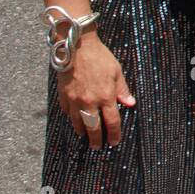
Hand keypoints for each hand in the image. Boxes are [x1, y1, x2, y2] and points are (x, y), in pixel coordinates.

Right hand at [56, 34, 134, 148]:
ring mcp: (74, 100)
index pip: (112, 121)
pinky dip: (71, 119)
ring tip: (86, 137)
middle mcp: (90, 101)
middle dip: (96, 140)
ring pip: (78, 123)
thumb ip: (122, 90)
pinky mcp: (63, 96)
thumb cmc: (99, 57)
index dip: (113, 134)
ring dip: (83, 132)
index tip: (114, 142)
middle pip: (93, 127)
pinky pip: (67, 113)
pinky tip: (74, 121)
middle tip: (97, 147)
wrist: (77, 46)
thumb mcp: (116, 71)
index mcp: (106, 96)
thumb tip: (130, 104)